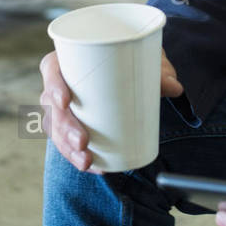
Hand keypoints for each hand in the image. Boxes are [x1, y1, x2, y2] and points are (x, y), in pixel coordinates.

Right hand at [39, 47, 182, 171]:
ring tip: (87, 162)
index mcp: (70, 58)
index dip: (53, 86)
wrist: (133, 68)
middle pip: (52, 106)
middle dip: (65, 128)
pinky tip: (93, 167)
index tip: (65, 101)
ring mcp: (64, 106)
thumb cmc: (132, 58)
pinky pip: (67, 142)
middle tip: (83, 142)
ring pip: (57, 129)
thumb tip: (174, 87)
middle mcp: (61, 83)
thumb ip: (159, 72)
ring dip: (68, 149)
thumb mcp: (146, 59)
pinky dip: (77, 156)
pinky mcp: (72, 124)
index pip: (51, 69)